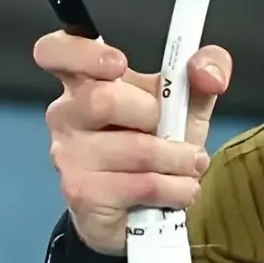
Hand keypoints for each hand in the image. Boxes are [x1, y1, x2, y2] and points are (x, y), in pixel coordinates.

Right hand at [36, 32, 231, 254]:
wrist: (142, 211)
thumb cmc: (156, 145)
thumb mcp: (185, 106)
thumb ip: (200, 78)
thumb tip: (209, 71)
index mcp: (84, 81)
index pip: (54, 51)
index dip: (81, 52)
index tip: (118, 63)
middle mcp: (66, 114)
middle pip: (104, 100)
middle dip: (155, 116)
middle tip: (175, 131)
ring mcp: (68, 155)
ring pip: (134, 149)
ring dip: (179, 160)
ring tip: (189, 165)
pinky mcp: (82, 193)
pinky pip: (141, 185)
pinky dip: (175, 189)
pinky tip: (178, 190)